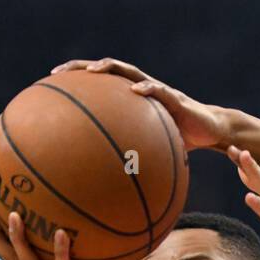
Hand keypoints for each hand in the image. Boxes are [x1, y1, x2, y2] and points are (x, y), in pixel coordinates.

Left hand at [50, 57, 231, 151]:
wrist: (211, 131)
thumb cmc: (180, 142)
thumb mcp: (151, 153)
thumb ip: (131, 162)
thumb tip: (107, 191)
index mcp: (130, 100)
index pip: (96, 85)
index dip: (73, 82)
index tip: (48, 85)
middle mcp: (139, 89)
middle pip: (104, 70)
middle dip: (79, 68)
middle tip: (56, 74)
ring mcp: (156, 90)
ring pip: (127, 71)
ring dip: (109, 68)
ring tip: (93, 71)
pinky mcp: (175, 98)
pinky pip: (159, 91)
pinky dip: (147, 89)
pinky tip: (136, 91)